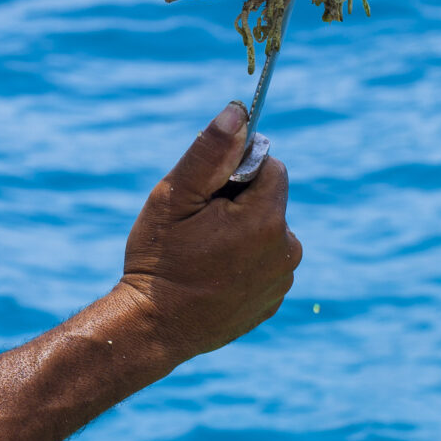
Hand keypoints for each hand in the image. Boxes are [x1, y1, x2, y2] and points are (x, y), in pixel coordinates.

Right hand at [116, 103, 300, 361]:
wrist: (154, 329)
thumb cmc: (159, 259)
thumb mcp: (175, 197)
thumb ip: (210, 153)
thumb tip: (239, 112)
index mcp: (267, 220)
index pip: (269, 166)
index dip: (234, 173)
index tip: (206, 197)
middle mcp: (286, 250)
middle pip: (269, 200)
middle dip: (238, 203)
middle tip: (199, 228)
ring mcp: (281, 280)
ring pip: (267, 231)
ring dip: (241, 232)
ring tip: (203, 255)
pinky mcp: (272, 300)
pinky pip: (264, 263)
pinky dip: (243, 262)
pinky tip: (212, 277)